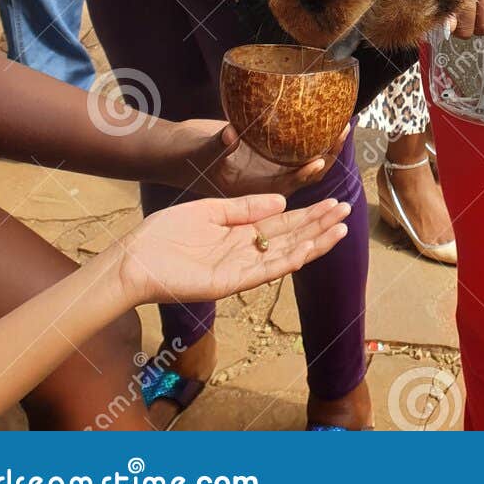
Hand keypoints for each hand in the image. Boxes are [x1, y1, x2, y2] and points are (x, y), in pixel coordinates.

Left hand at [112, 193, 348, 308]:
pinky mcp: (231, 282)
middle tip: (347, 210)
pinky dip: (291, 259)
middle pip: (291, 237)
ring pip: (286, 255)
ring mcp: (241, 268)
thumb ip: (245, 208)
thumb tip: (282, 201)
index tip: (332, 201)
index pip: (283, 223)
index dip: (308, 214)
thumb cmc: (166, 233)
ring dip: (314, 242)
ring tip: (340, 228)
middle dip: (319, 225)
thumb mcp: (210, 210)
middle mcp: (246, 252)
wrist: (136, 258)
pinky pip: (267, 270)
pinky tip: (310, 248)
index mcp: (240, 233)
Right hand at [170, 119, 349, 198]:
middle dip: (326, 158)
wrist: (177, 152)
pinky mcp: (268, 157)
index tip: (318, 159)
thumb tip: (231, 133)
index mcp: (250, 193)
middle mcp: (264, 185)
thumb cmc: (186, 156)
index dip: (302, 175)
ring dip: (326, 148)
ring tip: (344, 124)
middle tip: (343, 132)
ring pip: (304, 165)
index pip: (284, 187)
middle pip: (303, 178)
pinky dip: (313, 139)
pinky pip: (297, 152)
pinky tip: (328, 121)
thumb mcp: (201, 152)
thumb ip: (217, 145)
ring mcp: (268, 171)